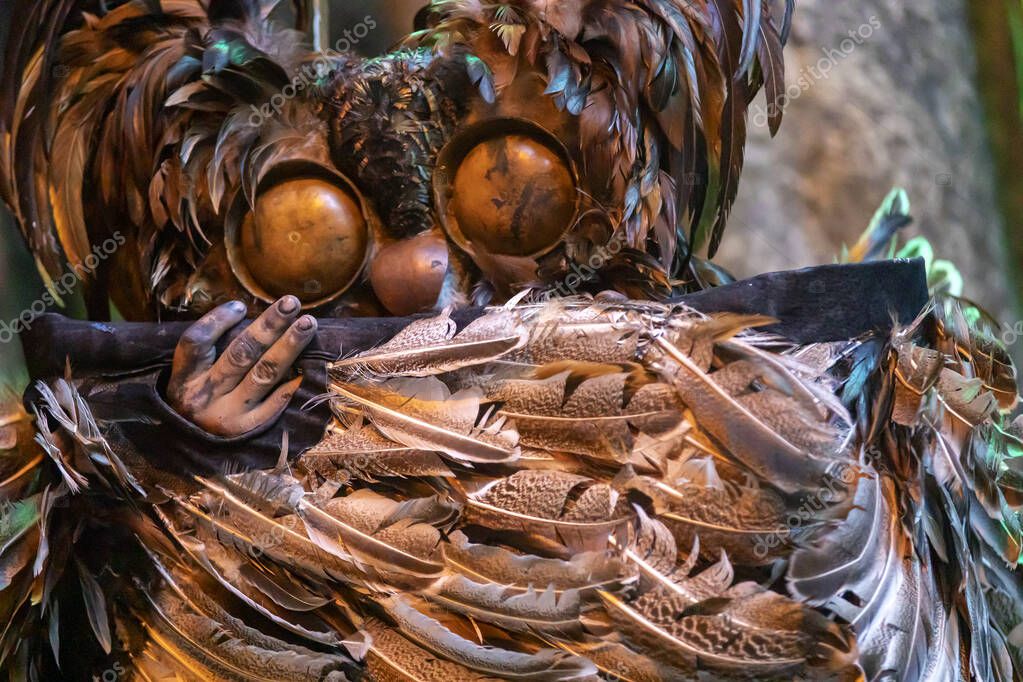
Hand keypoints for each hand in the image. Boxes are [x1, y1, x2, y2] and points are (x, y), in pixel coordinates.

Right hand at [166, 296, 317, 436]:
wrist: (190, 447)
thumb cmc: (196, 397)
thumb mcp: (189, 375)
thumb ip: (212, 348)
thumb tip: (248, 315)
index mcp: (184, 377)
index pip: (196, 342)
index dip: (217, 321)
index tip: (240, 306)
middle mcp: (204, 395)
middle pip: (240, 354)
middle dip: (268, 326)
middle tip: (291, 303)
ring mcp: (226, 414)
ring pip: (263, 374)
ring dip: (288, 347)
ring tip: (308, 324)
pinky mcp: (246, 430)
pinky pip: (273, 405)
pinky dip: (289, 386)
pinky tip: (306, 368)